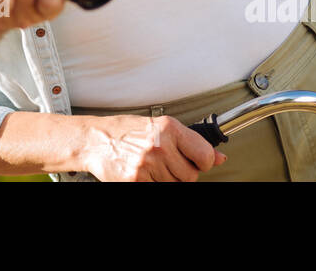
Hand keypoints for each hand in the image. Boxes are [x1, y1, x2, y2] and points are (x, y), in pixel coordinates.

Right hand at [78, 114, 226, 181]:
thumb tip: (220, 157)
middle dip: (182, 173)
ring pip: (175, 185)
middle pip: (190, 176)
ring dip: (167, 180)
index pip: (205, 155)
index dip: (204, 162)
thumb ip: (190, 141)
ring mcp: (147, 165)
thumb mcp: (159, 127)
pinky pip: (158, 189)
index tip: (198, 162)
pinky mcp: (136, 180)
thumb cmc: (127, 131)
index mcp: (168, 128)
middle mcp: (159, 146)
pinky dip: (154, 183)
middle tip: (167, 163)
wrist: (95, 140)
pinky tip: (145, 174)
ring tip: (153, 166)